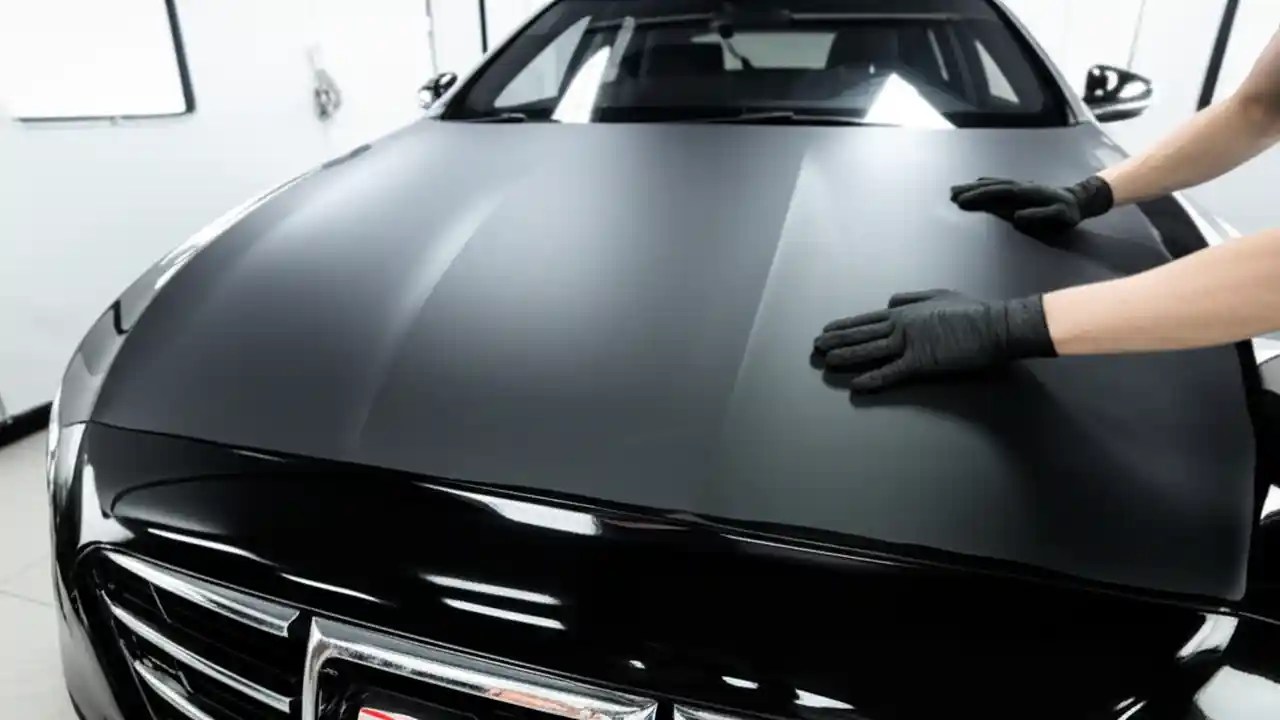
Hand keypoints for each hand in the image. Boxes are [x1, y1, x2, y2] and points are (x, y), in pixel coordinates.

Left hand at [813, 290, 1056, 391]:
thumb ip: (912, 297)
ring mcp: (909, 344)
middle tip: (815, 347)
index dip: (844, 326)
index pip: (867, 319)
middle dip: (836, 340)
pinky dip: (873, 379)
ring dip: (846, 356)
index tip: (826, 330)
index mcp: (905, 310)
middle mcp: (901, 325)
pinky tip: (857, 385)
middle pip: (862, 334)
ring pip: (870, 351)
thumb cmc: (972, 311)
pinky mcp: (921, 362)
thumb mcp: (939, 294)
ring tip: (826, 361)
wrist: (994, 325)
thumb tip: (889, 301)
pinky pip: (892, 372)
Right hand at [949, 176, 1112, 235]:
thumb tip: (1016, 217)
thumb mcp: (1060, 216)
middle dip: (971, 189)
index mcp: (1027, 193)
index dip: (981, 196)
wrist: (1079, 199)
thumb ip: (1040, 216)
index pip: (999, 193)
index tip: (963, 201)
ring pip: (994, 183)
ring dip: (974, 186)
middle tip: (951, 194)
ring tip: (956, 189)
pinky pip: (999, 183)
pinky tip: (978, 183)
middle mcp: (1021, 186)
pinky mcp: (1020, 188)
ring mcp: (1020, 185)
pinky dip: (986, 182)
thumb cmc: (1069, 212)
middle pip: (992, 186)